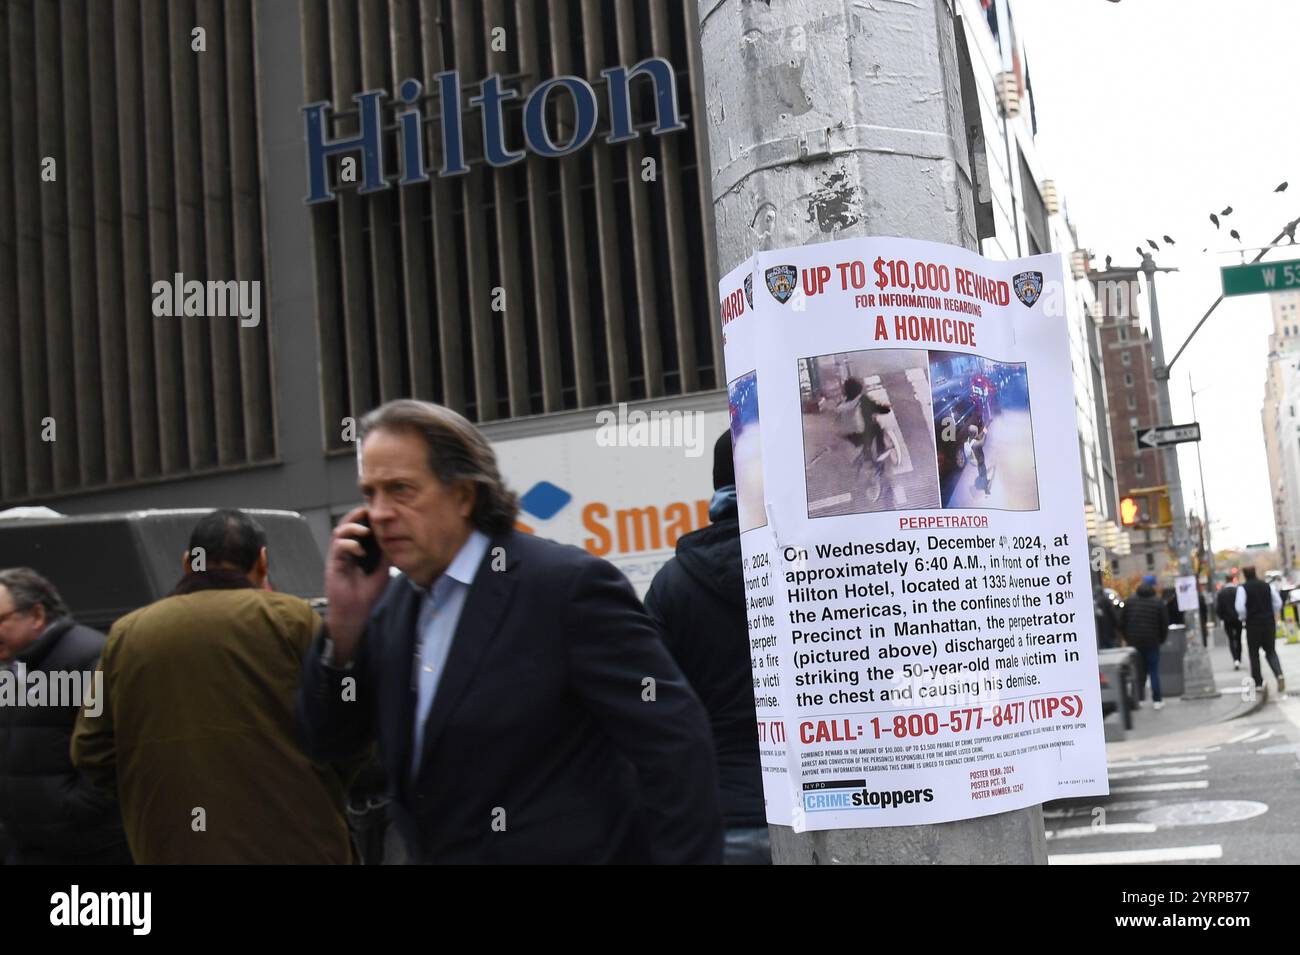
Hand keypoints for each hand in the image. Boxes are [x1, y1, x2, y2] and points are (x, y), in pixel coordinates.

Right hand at [324, 506, 391, 664]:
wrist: (356, 611)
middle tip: (368, 510)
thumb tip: (397, 538)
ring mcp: (339, 556)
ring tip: (365, 530)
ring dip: (352, 526)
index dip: (366, 517)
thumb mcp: (383, 570)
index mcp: (358, 549)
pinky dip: (349, 545)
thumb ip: (387, 555)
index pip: (359, 526)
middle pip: (346, 524)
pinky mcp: (333, 564)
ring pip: (339, 531)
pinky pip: (338, 547)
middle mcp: (347, 549)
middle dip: (356, 515)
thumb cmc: (368, 592)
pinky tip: (360, 551)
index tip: (378, 512)